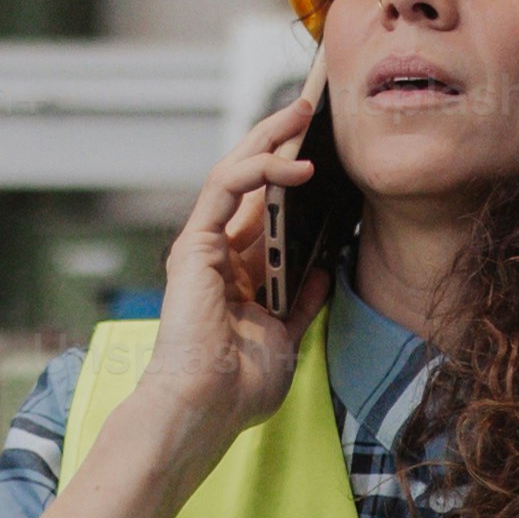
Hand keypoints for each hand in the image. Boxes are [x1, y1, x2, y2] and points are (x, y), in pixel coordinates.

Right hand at [134, 87, 325, 463]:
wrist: (206, 409)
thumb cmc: (238, 387)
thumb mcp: (286, 337)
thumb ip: (302, 300)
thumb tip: (324, 269)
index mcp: (238, 275)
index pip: (264, 210)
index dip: (289, 176)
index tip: (322, 150)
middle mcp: (218, 255)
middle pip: (248, 183)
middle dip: (277, 140)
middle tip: (308, 108)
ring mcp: (203, 247)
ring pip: (233, 173)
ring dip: (268, 138)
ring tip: (300, 112)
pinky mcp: (194, 245)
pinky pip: (223, 190)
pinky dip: (258, 169)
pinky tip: (295, 165)